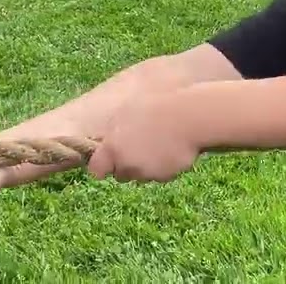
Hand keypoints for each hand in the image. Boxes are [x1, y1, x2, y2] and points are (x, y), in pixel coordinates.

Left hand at [88, 93, 202, 182]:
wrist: (189, 117)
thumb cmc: (156, 107)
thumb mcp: (126, 114)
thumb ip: (113, 133)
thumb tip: (107, 142)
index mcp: (112, 148)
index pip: (96, 170)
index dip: (102, 166)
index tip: (108, 160)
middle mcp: (126, 164)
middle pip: (120, 175)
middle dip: (126, 166)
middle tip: (138, 148)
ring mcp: (146, 173)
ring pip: (140, 176)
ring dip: (145, 167)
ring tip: (158, 144)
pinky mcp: (164, 177)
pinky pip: (159, 176)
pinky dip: (163, 167)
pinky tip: (171, 150)